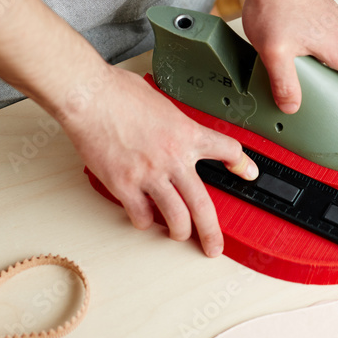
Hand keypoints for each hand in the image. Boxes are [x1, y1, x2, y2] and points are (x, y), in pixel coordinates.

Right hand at [62, 66, 257, 256]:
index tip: (249, 172)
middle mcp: (174, 158)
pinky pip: (141, 215)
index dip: (242, 164)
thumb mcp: (161, 102)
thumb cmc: (117, 91)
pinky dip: (143, 221)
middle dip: (212, 232)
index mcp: (186, 134)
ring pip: (175, 218)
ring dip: (179, 231)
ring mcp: (150, 175)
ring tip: (178, 234)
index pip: (227, 150)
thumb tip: (171, 128)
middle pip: (203, 206)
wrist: (88, 96)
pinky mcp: (124, 185)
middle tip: (214, 246)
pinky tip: (142, 217)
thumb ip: (172, 122)